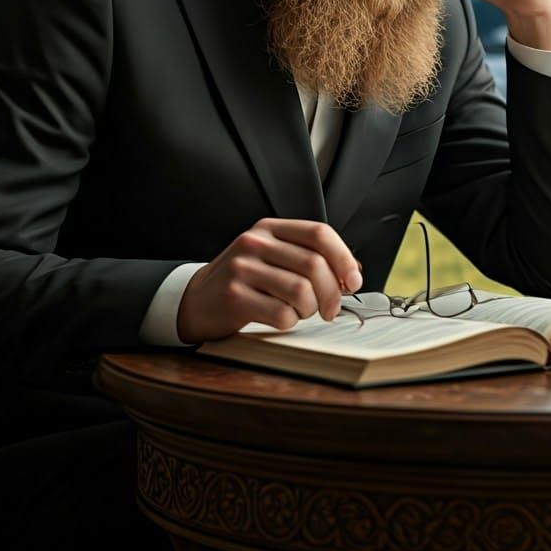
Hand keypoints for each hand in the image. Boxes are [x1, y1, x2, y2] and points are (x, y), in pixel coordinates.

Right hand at [176, 218, 362, 342]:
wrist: (196, 301)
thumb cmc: (245, 281)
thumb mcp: (273, 258)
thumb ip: (309, 258)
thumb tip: (354, 271)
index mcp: (270, 228)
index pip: (319, 233)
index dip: (343, 258)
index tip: (354, 280)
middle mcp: (255, 242)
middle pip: (314, 265)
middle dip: (331, 293)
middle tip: (329, 310)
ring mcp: (242, 268)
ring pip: (301, 291)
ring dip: (309, 309)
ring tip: (300, 312)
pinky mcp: (233, 296)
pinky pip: (281, 314)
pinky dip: (290, 322)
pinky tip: (280, 319)